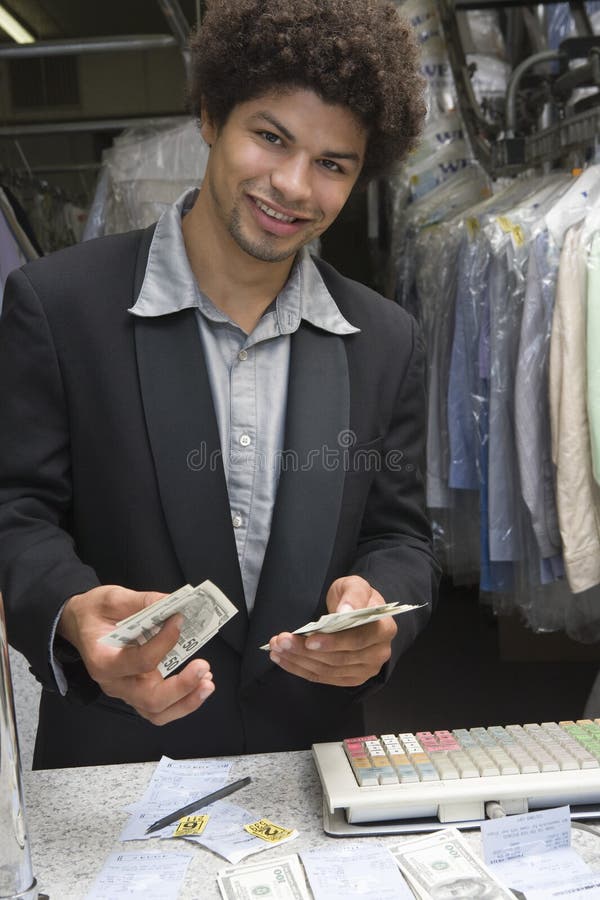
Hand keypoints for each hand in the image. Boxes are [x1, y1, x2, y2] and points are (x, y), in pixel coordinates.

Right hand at [58, 585, 214, 724]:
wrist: (79, 624)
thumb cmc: (94, 612)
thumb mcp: (112, 598)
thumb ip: (143, 601)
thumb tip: (174, 603)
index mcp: (103, 660)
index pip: (140, 661)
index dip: (164, 642)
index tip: (179, 620)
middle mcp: (114, 683)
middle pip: (150, 700)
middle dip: (181, 687)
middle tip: (203, 667)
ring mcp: (126, 692)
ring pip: (157, 712)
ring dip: (186, 702)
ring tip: (208, 683)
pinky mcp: (138, 692)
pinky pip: (161, 708)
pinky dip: (182, 702)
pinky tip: (200, 685)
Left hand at [267, 575, 396, 686]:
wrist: (357, 610)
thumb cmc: (355, 597)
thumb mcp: (355, 585)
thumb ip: (353, 595)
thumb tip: (347, 611)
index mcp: (384, 629)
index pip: (359, 640)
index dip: (334, 642)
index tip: (309, 639)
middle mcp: (378, 654)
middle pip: (339, 658)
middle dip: (306, 651)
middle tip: (282, 640)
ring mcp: (364, 670)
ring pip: (327, 670)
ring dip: (298, 660)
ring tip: (277, 647)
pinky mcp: (349, 678)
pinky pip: (322, 677)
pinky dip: (299, 669)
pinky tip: (282, 659)